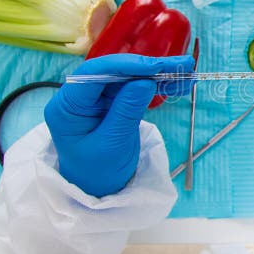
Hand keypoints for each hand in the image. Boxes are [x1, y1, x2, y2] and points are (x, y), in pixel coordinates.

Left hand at [44, 54, 193, 196]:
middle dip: (149, 68)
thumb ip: (127, 111)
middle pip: (115, 71)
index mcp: (67, 106)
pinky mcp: (113, 100)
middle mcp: (80, 95)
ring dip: (159, 74)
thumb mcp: (113, 144)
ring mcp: (97, 97)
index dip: (125, 66)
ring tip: (187, 73)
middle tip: (181, 65)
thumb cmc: (97, 172)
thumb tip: (145, 81)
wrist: (98, 188)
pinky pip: (136, 87)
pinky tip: (178, 84)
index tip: (155, 67)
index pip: (94, 74)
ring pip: (129, 77)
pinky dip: (157, 85)